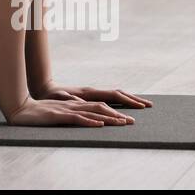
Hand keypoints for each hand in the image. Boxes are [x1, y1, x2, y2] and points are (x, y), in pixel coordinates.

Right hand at [4, 95, 135, 127]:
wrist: (18, 109)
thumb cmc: (37, 113)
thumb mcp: (58, 114)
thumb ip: (71, 114)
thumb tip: (87, 118)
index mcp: (74, 104)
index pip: (98, 105)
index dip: (114, 110)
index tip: (128, 118)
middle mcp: (73, 104)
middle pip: (100, 107)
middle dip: (118, 113)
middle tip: (132, 122)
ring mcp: (66, 109)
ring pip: (92, 112)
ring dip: (109, 117)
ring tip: (123, 123)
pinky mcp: (58, 116)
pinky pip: (76, 118)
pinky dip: (89, 121)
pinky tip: (99, 124)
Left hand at [32, 81, 152, 109]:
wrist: (44, 87)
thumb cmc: (51, 95)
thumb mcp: (58, 98)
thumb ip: (67, 99)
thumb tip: (77, 101)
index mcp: (90, 92)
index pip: (114, 95)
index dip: (127, 100)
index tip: (140, 107)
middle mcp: (94, 91)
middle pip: (119, 93)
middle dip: (134, 99)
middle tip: (150, 106)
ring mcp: (93, 92)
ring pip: (116, 94)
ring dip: (129, 99)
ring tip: (142, 105)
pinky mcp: (91, 96)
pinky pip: (110, 97)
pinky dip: (121, 100)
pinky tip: (125, 106)